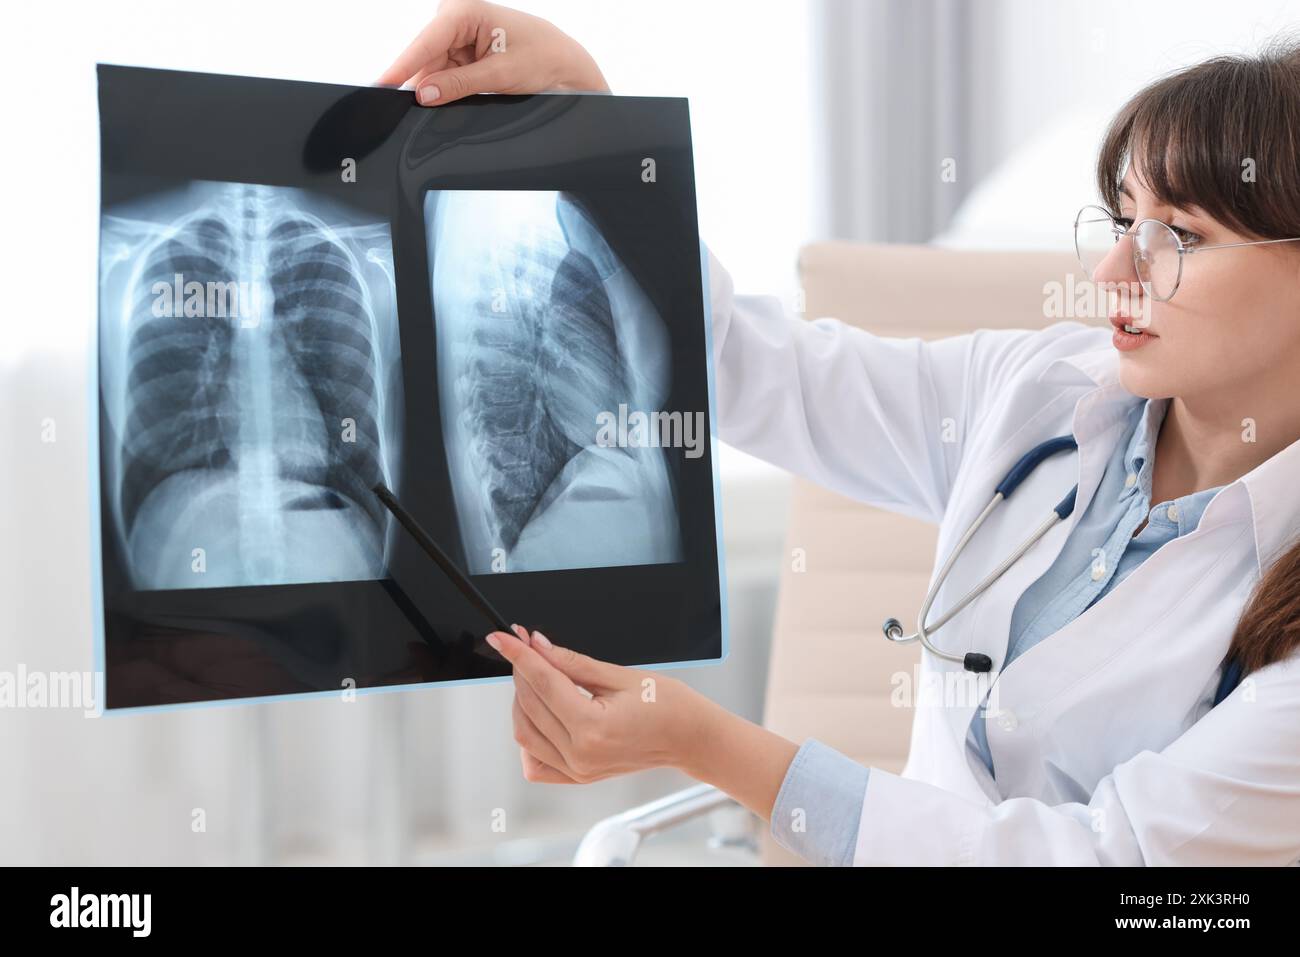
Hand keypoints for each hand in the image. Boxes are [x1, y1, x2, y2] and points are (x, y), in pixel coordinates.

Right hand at [378, 0, 610, 105]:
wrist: (564, 63)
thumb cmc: (542, 57)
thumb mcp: (500, 75)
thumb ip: (458, 85)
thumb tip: (423, 94)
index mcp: (465, 11)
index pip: (424, 43)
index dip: (401, 67)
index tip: (381, 86)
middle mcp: (456, 18)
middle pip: (424, 58)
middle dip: (419, 84)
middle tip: (405, 111)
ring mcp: (458, 35)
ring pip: (432, 70)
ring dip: (435, 90)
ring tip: (456, 103)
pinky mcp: (462, 52)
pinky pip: (443, 74)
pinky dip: (444, 89)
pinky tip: (446, 100)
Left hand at [485, 625, 704, 783]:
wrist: (690, 737)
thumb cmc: (667, 705)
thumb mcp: (619, 675)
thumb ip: (572, 662)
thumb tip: (538, 646)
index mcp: (593, 728)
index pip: (542, 683)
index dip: (519, 654)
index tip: (503, 637)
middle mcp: (580, 755)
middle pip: (530, 706)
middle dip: (522, 671)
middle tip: (525, 645)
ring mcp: (578, 770)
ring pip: (525, 733)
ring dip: (522, 700)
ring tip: (537, 676)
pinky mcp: (578, 777)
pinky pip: (536, 762)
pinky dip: (529, 736)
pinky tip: (541, 715)